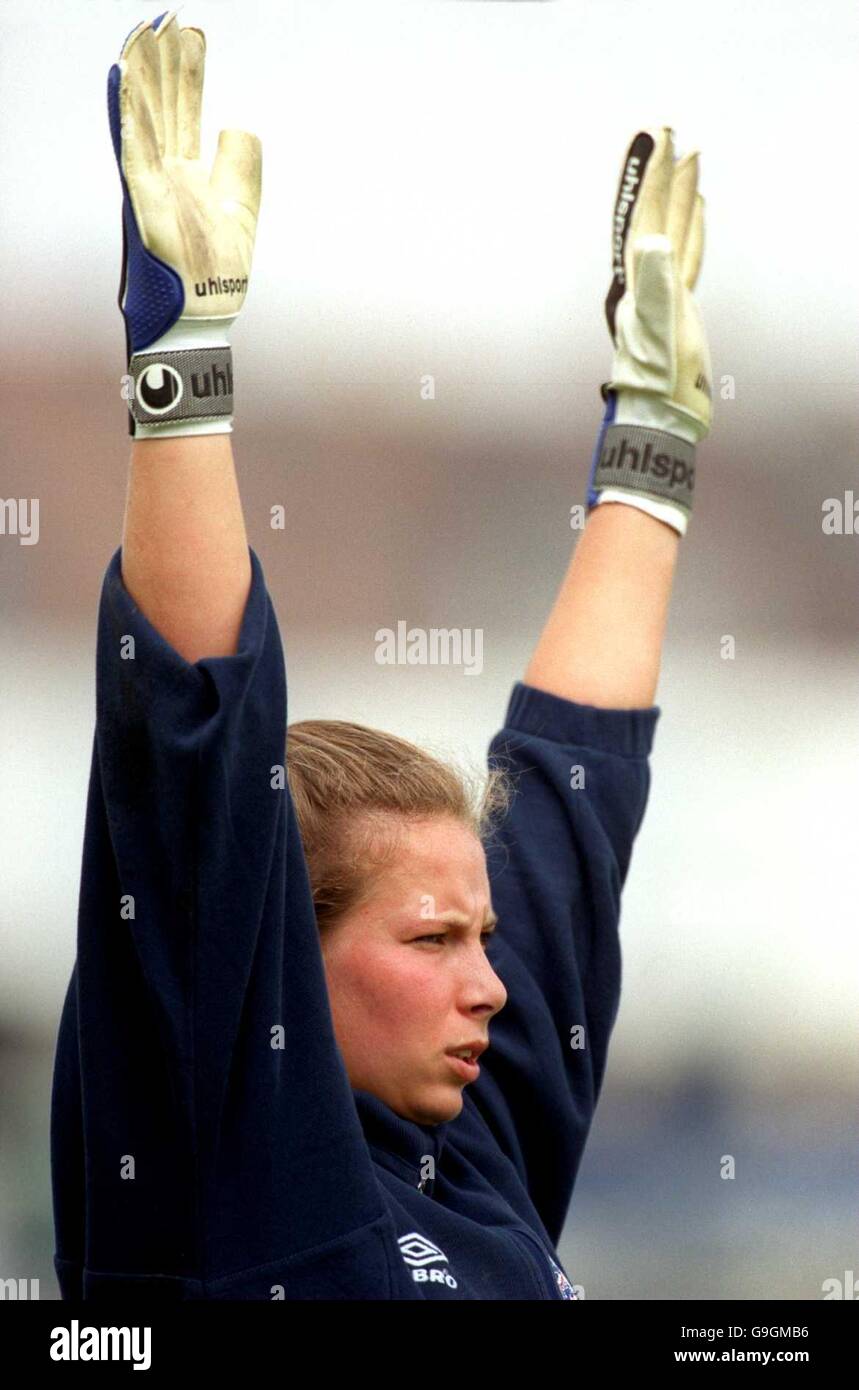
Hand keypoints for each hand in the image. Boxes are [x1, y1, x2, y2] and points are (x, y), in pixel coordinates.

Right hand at [107, 13, 261, 436]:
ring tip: (141, 34)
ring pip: (145, 121)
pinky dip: (131, 118)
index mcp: (188, 175)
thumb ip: (241, 168)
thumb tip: (239, 124)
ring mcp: (154, 189)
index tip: (191, 34)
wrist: (204, 319)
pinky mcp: (146, 206)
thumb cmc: (217, 275)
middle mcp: (167, 176)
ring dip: (142, 78)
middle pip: (165, 107)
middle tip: (167, 18)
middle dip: (166, 63)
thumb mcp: (241, 210)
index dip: (189, 73)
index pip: (186, 111)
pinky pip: (135, 153)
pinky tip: (127, 83)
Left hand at [587, 127, 712, 535]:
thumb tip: (653, 243)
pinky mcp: (680, 305)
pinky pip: (689, 253)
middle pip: (659, 215)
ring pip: (675, 229)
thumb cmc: (658, 379)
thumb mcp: (658, 330)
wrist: (662, 415)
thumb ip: (655, 285)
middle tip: (668, 133)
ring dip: (681, 196)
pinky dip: (694, 229)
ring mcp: (665, 290)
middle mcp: (650, 278)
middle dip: (665, 175)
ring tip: (688, 161)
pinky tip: (698, 215)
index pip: (649, 216)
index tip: (659, 138)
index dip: (655, 178)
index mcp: (643, 279)